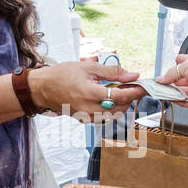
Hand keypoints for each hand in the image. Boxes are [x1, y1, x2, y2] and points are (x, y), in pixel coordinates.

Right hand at [30, 61, 145, 119]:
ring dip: (120, 105)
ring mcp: (86, 116)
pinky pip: (103, 118)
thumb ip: (112, 72)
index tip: (144, 87)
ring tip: (121, 92)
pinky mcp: (83, 120)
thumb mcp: (89, 68)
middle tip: (133, 87)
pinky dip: (110, 110)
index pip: (120, 97)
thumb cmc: (63, 74)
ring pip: (112, 115)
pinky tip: (108, 99)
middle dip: (129, 98)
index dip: (134, 92)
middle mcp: (89, 108)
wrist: (43, 88)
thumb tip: (133, 74)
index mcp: (90, 93)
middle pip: (119, 108)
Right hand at [157, 54, 187, 114]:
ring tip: (160, 90)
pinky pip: (183, 101)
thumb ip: (173, 72)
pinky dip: (175, 100)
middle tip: (159, 82)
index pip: (185, 62)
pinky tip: (168, 98)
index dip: (177, 63)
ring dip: (170, 90)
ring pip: (180, 90)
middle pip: (180, 78)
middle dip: (170, 79)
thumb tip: (162, 78)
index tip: (168, 66)